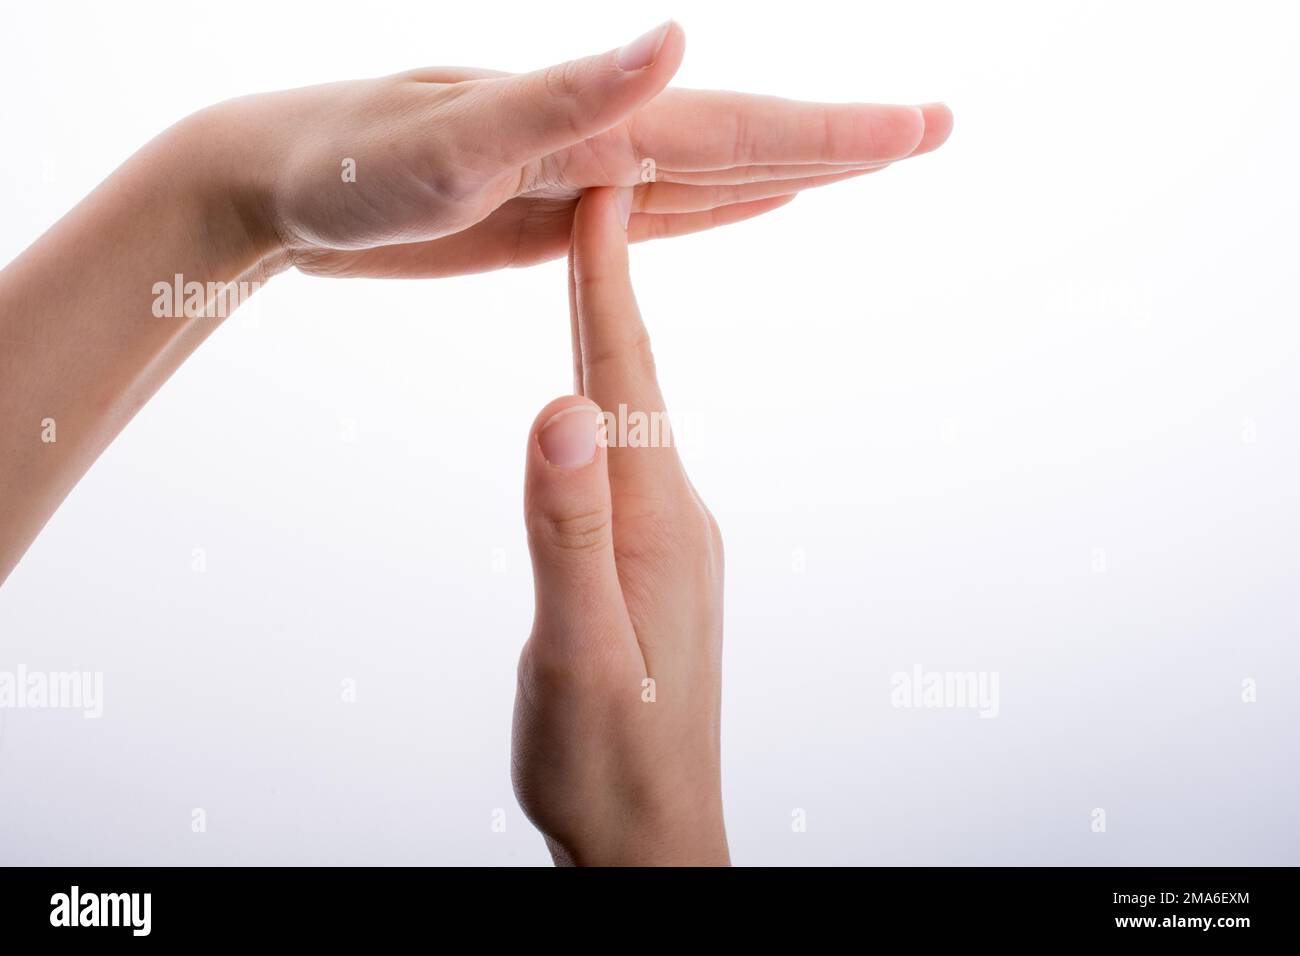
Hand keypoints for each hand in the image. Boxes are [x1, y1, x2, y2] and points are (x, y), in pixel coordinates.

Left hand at [202, 21, 950, 277]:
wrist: (273, 186)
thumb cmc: (346, 165)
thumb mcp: (454, 136)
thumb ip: (568, 97)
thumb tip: (681, 38)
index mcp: (596, 119)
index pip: (743, 125)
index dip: (840, 131)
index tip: (929, 127)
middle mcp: (603, 136)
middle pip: (748, 139)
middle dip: (842, 141)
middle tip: (932, 133)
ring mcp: (584, 174)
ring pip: (712, 173)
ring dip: (792, 168)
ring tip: (862, 161)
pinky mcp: (557, 213)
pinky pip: (658, 212)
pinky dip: (716, 206)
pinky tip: (751, 201)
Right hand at [511, 187, 727, 865]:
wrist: (653, 837)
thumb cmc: (609, 757)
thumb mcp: (577, 648)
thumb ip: (566, 530)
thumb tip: (562, 407)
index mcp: (653, 526)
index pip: (625, 384)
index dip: (607, 288)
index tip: (601, 197)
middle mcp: (674, 521)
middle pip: (635, 388)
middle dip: (610, 292)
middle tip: (599, 201)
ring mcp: (671, 546)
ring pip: (633, 424)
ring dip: (612, 344)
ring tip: (594, 276)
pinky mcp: (655, 571)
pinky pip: (629, 467)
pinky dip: (610, 409)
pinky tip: (600, 406)